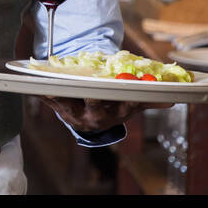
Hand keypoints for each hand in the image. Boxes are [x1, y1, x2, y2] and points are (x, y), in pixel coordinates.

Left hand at [38, 96, 172, 135]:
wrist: (87, 120)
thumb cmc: (110, 108)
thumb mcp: (128, 106)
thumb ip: (147, 101)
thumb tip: (171, 101)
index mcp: (113, 114)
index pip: (123, 107)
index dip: (128, 101)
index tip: (132, 95)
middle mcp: (94, 117)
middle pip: (95, 107)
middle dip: (94, 100)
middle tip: (93, 92)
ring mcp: (75, 114)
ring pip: (69, 104)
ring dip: (63, 96)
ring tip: (56, 87)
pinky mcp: (58, 108)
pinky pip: (50, 101)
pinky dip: (43, 94)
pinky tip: (36, 87)